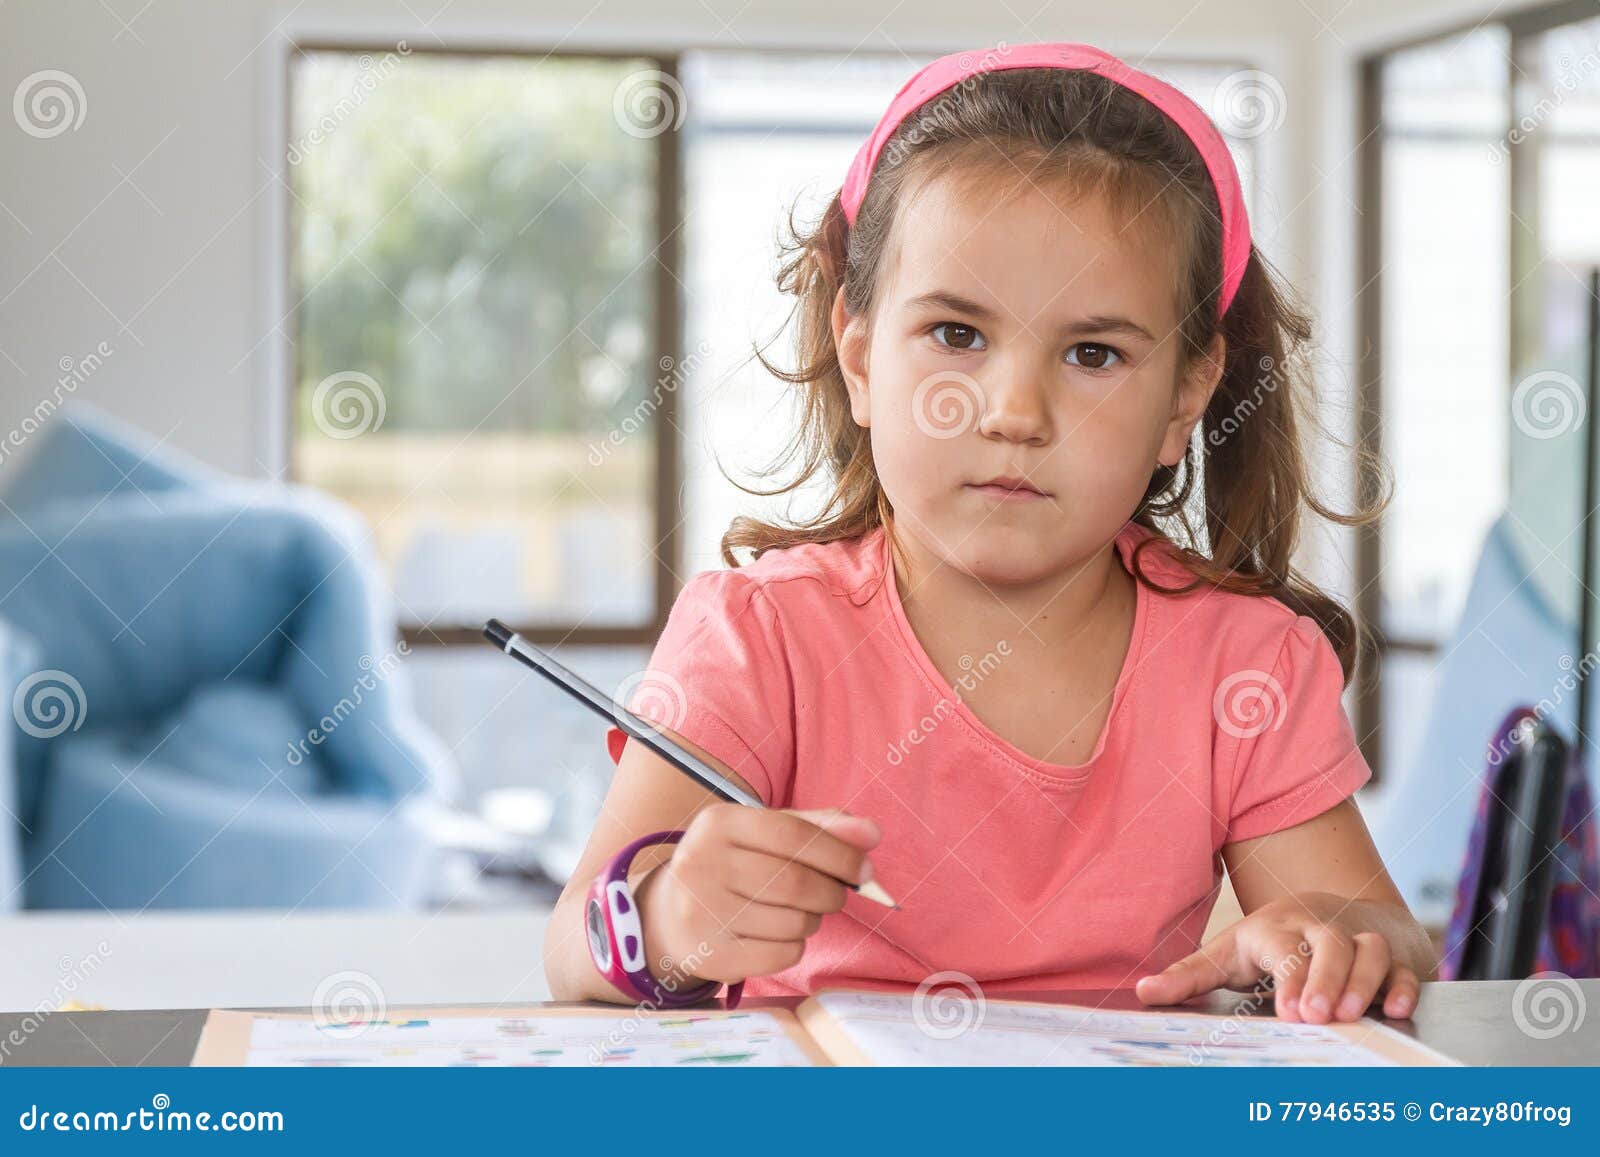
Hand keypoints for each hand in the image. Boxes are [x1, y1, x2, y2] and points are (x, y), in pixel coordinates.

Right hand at [634, 805, 880, 985]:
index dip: (840, 854)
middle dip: (831, 892)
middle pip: (797, 883)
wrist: (667, 915)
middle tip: (836, 894)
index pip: (794, 835)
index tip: (866, 869)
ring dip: (813, 920)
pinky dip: (794, 946)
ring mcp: (701, 912)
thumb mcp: (763, 834)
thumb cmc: (730, 866)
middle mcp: (701, 863)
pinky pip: (782, 955)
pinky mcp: (709, 955)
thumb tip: (871, 832)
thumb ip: (818, 827)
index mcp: (718, 823)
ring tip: (798, 912)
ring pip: (794, 922)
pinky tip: (778, 934)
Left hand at [1133, 892, 1420, 1021]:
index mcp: (1276, 928)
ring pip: (1370, 949)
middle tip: (1317, 1017)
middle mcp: (1319, 928)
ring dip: (1364, 981)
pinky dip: (1406, 985)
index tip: (1289, 1011)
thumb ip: (1187, 977)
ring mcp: (1357, 938)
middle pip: (1330, 943)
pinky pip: (1405, 965)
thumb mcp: (1225, 953)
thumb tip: (1143, 993)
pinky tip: (1399, 1008)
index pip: (1286, 948)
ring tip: (1353, 1015)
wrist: (1329, 907)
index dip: (1290, 978)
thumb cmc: (1270, 941)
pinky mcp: (1392, 955)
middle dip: (1326, 980)